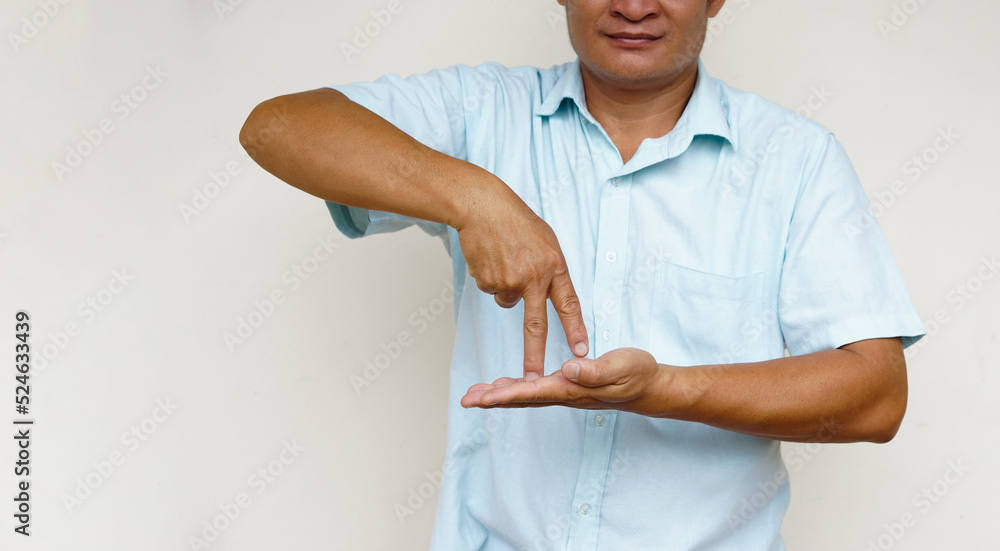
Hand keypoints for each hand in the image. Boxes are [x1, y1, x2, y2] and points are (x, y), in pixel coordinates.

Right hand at [454, 183, 588, 378]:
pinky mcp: (488, 280)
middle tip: (534, 378)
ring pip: (507, 300)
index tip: (582, 352)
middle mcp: (533, 277)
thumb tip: (535, 299)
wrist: (482, 205)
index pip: (568, 304)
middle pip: (535, 324)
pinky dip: (490, 277)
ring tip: (503, 257)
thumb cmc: (515, 220)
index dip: (575, 329)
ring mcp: (509, 280)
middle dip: (534, 355)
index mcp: (554, 266)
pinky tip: (490, 256)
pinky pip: (491, 289)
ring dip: (505, 286)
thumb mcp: (545, 241)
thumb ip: (547, 272)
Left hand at [460, 347, 670, 417]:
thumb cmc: (637, 374)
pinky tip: (504, 386)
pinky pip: (535, 390)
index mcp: (572, 389)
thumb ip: (595, 371)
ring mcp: (566, 392)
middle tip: (466, 400)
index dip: (506, 395)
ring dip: (499, 395)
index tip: (483, 398)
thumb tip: (568, 369)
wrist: (651, 386)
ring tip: (475, 395)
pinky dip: (515, 389)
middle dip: (493, 399)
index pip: (533, 393)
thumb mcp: (620, 367)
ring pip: (525, 396)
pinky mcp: (569, 386)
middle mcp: (564, 393)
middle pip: (521, 399)